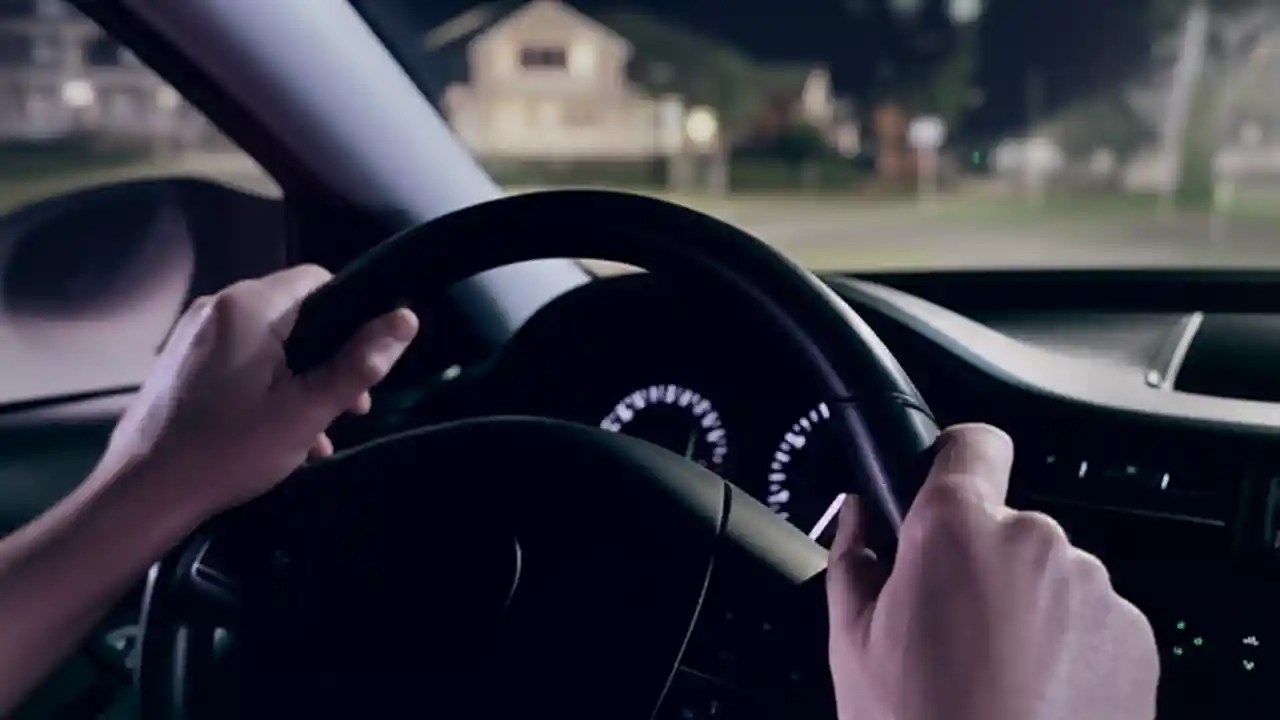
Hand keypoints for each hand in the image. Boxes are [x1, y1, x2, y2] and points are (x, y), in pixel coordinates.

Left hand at [97, 264, 418, 520]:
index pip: (320, 281)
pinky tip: (281, 429)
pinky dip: (268, 382)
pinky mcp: (184, 358)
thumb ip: (360, 362)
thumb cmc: (231, 450)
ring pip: (271, 339)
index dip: (353, 317)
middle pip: (297, 312)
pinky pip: (242, 355)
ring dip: (301, 376)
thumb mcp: (308, 410)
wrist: (145, 492)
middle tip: (350, 408)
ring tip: (317, 429)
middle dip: (329, 356)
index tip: (365, 365)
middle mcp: (220, 305)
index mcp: (251, 306)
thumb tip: (407, 318)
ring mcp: (196, 331)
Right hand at [826, 424, 1158, 719]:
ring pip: (1049, 572)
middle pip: (1005, 523)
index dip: (953, 461)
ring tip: (992, 671)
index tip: (945, 488)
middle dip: (980, 560)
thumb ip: (854, 558)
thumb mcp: (851, 643)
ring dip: (1026, 604)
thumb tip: (860, 517)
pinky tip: (1033, 691)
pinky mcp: (1134, 635)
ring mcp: (1092, 589)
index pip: (971, 443)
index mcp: (956, 530)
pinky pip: (1091, 615)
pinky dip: (1067, 642)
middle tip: (948, 626)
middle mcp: (1034, 542)